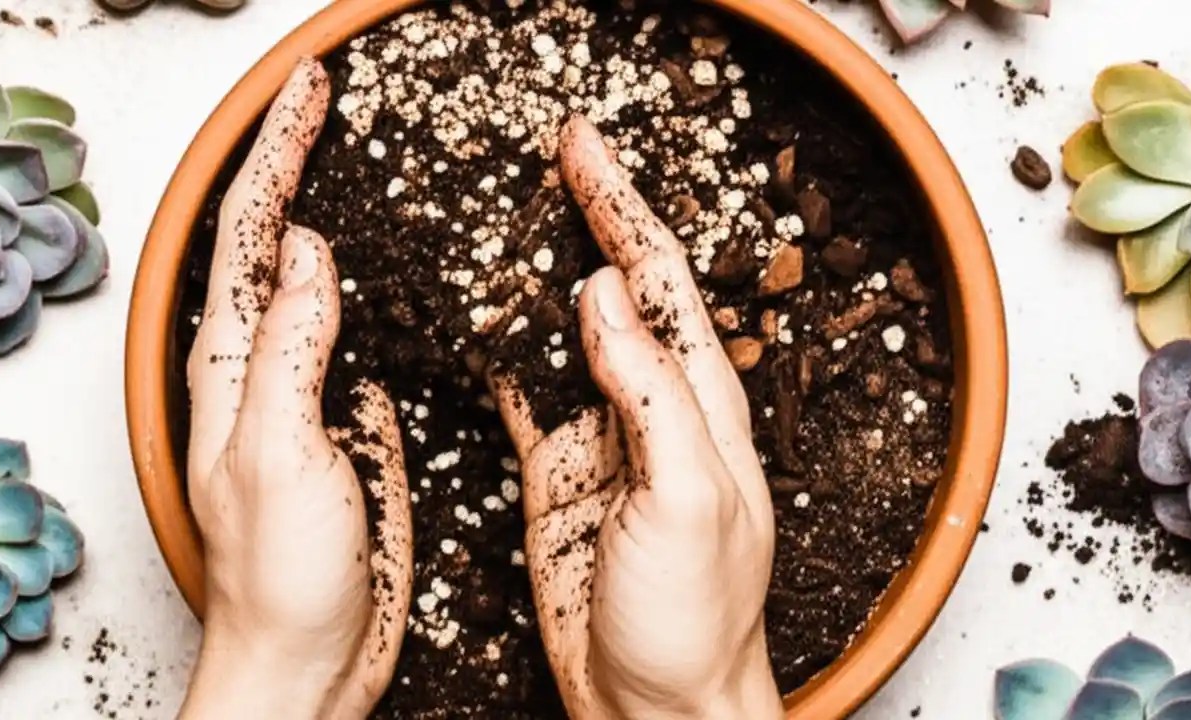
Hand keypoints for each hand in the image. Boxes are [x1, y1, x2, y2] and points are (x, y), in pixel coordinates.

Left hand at [180, 59, 412, 719]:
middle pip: (276, 241)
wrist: (308, 661)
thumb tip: (308, 250)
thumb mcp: (281, 455)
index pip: (251, 235)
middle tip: (324, 97)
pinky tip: (388, 271)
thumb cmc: (281, 581)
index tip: (311, 93)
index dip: (279, 155)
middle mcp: (266, 369)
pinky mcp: (352, 423)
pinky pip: (359, 338)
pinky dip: (374, 289)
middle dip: (296, 160)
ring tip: (350, 157)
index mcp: (236, 368)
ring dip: (333, 212)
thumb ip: (293, 349)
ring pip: (318, 283)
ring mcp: (311, 394)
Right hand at [492, 117, 782, 718]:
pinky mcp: (560, 474)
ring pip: (575, 332)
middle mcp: (654, 409)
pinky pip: (533, 393)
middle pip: (621, 289)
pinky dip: (511, 349)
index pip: (661, 279)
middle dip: (593, 215)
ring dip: (548, 269)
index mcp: (698, 403)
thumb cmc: (695, 618)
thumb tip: (608, 294)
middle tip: (558, 151)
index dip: (622, 206)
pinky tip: (492, 315)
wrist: (659, 704)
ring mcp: (604, 438)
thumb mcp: (684, 497)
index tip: (584, 148)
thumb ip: (647, 392)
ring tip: (518, 209)